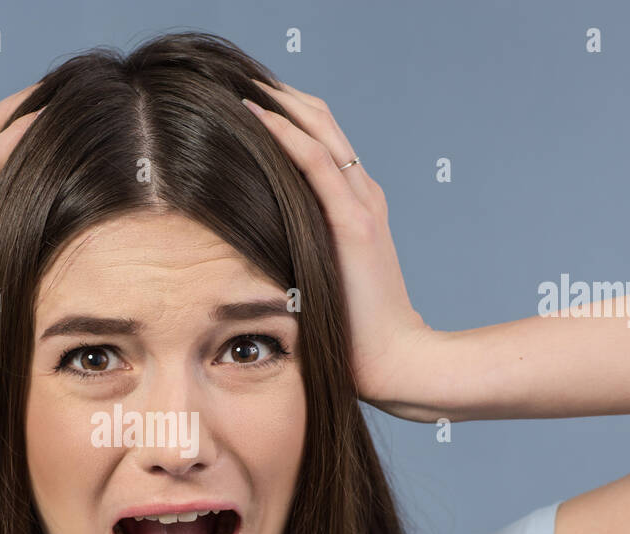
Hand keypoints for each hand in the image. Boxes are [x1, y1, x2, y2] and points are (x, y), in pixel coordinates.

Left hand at [242, 78, 433, 414]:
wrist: (396, 362)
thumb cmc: (354, 336)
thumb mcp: (320, 284)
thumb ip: (299, 259)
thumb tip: (252, 258)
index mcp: (356, 207)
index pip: (320, 141)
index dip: (286, 114)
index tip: (242, 99)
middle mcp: (362, 194)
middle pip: (321, 121)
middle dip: (278, 94)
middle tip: (233, 76)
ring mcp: (361, 204)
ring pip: (319, 129)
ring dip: (278, 100)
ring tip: (238, 79)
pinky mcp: (353, 223)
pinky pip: (315, 162)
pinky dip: (285, 132)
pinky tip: (254, 113)